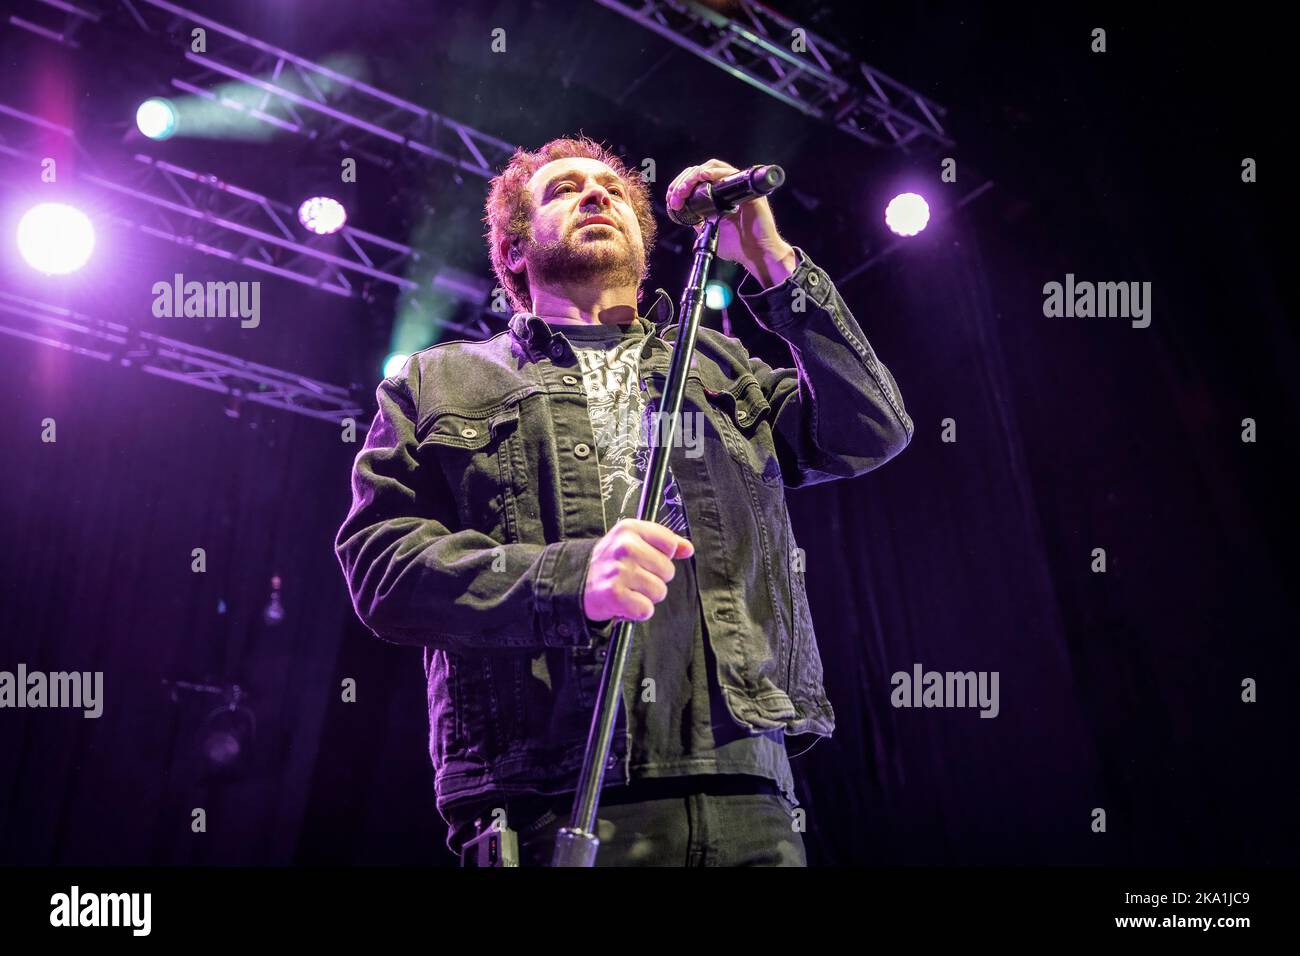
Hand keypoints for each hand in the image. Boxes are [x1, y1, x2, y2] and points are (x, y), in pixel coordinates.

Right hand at [583, 518, 694, 622]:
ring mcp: (619, 571)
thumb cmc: (609, 563)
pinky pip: (646, 609)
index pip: (670, 544)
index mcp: (630, 529)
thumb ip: (664, 542)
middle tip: (634, 578)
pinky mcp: (615, 595)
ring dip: (646, 596)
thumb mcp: (633, 541)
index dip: (663, 556)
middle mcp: (625, 547)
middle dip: (655, 579)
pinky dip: (637, 612)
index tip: (646, 559)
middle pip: (668, 571)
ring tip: (629, 590)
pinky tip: (625, 602)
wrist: (577, 582)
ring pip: (659, 592)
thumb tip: (688, 548)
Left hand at [666, 159, 796, 285]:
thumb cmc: (737, 246)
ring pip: (713, 167)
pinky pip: (730, 174)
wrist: (755, 254)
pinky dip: (714, 173)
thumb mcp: (709, 230)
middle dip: (683, 180)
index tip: (672, 198)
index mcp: (719, 195)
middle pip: (702, 170)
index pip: (697, 179)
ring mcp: (738, 186)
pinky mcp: (748, 189)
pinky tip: (702, 176)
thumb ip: (698, 218)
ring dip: (694, 175)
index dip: (682, 184)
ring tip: (683, 189)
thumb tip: (681, 211)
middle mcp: (729, 187)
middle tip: (675, 195)